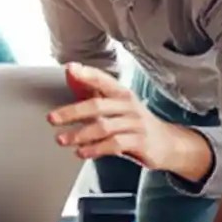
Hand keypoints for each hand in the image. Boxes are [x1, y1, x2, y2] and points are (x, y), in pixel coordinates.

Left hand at [48, 63, 186, 171]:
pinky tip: (82, 152)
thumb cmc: (136, 124)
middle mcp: (129, 106)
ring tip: (62, 140)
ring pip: (103, 127)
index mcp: (122, 93)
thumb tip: (70, 76)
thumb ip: (93, 94)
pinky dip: (95, 149)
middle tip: (52, 118)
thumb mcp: (117, 107)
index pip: (102, 80)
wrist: (169, 144)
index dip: (86, 74)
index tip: (70, 69)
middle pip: (97, 105)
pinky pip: (114, 144)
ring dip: (79, 134)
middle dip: (72, 112)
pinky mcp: (140, 142)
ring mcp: (136, 124)